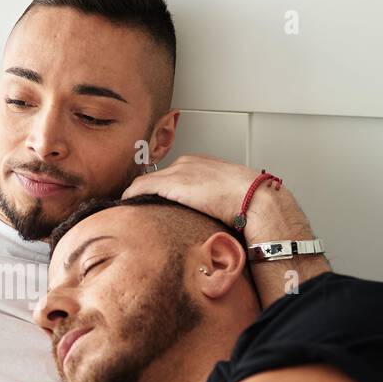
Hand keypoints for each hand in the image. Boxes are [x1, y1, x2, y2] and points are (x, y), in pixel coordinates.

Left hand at [123, 154, 309, 240]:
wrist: (256, 199)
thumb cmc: (250, 202)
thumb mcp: (230, 197)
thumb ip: (215, 202)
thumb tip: (214, 218)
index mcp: (203, 164)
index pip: (173, 173)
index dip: (162, 189)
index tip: (155, 201)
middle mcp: (188, 163)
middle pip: (157, 176)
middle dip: (148, 193)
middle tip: (139, 209)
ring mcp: (178, 172)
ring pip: (146, 182)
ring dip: (138, 196)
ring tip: (131, 212)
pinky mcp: (171, 184)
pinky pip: (141, 188)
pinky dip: (132, 197)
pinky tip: (126, 207)